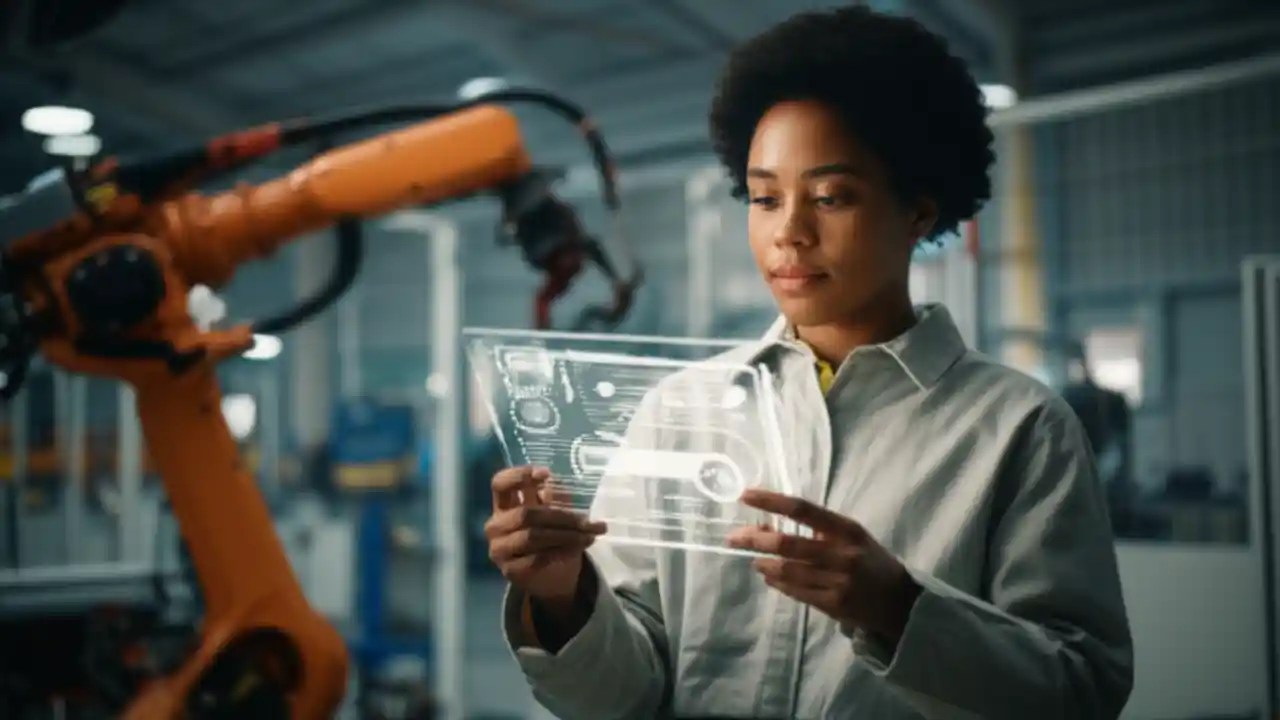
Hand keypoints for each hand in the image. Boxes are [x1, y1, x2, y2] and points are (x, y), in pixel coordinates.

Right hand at [486, 466, 605, 608]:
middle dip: (562, 516)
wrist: (552, 575)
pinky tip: (577, 549)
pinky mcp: (509, 570)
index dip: (519, 476)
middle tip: (589, 522)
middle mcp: (496, 525)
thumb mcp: (555, 511)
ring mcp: (499, 549)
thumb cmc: (551, 534)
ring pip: (532, 537)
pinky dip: (560, 552)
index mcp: (503, 504)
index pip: (500, 484)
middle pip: (526, 514)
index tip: (545, 473)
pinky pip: (536, 559)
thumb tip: (553, 483)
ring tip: (590, 535)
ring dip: (566, 535)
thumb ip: (554, 497)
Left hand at [727, 489, 921, 643]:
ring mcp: (837, 582)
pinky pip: (795, 591)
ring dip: (763, 563)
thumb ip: (814, 530)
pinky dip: (776, 582)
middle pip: (788, 544)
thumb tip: (765, 524)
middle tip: (734, 537)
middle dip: (755, 539)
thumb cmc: (869, 560)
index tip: (746, 496)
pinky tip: (768, 575)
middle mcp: (842, 554)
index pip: (802, 509)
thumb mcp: (849, 536)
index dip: (772, 501)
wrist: (898, 601)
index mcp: (847, 529)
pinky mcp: (832, 605)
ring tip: (752, 558)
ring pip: (787, 570)